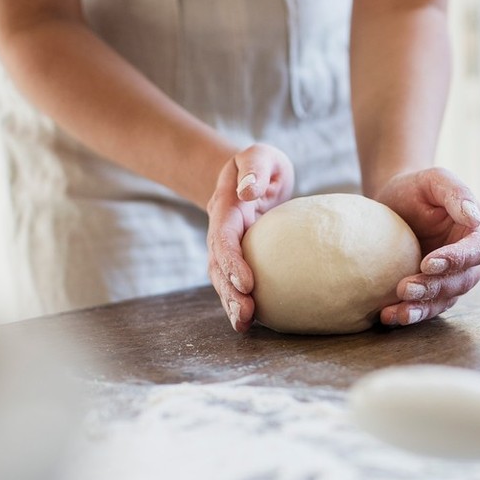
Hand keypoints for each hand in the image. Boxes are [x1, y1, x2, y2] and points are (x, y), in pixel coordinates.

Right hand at [206, 143, 294, 331]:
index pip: (224, 239)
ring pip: (222, 281)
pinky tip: (249, 323)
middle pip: (219, 267)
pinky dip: (237, 304)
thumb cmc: (260, 166)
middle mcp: (221, 233)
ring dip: (231, 304)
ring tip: (243, 324)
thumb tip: (248, 191)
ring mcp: (227, 249)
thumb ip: (254, 167)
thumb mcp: (259, 156)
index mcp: (226, 210)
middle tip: (245, 313)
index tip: (247, 282)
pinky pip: (234, 285)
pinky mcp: (238, 261)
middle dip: (229, 292)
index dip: (232, 262)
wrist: (250, 178)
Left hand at [372, 168, 479, 325]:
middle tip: (404, 287)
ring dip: (422, 307)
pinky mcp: (437, 292)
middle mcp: (476, 259)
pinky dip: (411, 314)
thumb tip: (474, 216)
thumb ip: (456, 193)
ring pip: (446, 299)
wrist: (393, 203)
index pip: (477, 250)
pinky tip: (389, 317)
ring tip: (397, 311)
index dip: (455, 260)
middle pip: (462, 280)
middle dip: (434, 286)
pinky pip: (429, 307)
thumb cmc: (416, 187)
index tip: (428, 263)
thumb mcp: (436, 179)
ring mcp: (457, 278)